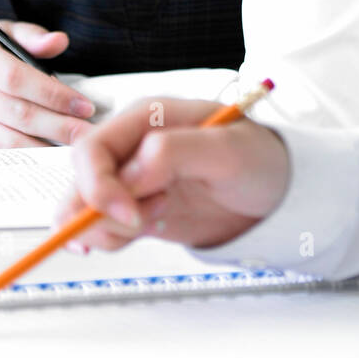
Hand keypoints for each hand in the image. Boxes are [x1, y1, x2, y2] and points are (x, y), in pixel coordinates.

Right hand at [0, 18, 98, 147]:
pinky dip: (19, 158)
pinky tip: (43, 159)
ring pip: (4, 140)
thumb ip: (28, 35)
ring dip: (43, 148)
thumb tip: (60, 42)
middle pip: (15, 113)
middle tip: (88, 135)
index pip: (16, 77)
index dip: (53, 93)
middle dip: (57, 127)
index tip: (83, 105)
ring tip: (73, 151)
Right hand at [52, 96, 289, 250]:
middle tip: (141, 226)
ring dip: (108, 228)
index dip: (97, 184)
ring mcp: (133, 179)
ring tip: (159, 220)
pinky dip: (112, 240)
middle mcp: (132, 146)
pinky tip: (148, 231)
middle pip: (81, 180)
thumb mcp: (227, 150)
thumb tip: (131, 171)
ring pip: (85, 210)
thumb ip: (177, 151)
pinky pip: (103, 228)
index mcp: (147, 117)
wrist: (277, 192)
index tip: (126, 214)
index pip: (93, 148)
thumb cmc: (259, 158)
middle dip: (97, 212)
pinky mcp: (138, 209)